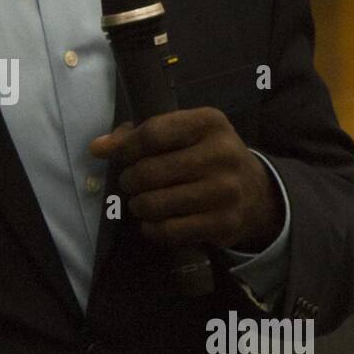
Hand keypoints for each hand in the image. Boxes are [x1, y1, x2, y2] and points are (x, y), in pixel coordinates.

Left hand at [89, 109, 283, 252]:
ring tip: (142, 202)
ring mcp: (225, 191)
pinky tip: (154, 222)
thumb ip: (140, 134)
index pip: (152, 134)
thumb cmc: (206, 156)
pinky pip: (168, 231)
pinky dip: (151, 229)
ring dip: (138, 206)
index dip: (125, 148)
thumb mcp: (184, 133)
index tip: (114, 155)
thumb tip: (98, 148)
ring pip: (155, 204)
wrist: (255, 193)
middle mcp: (222, 154)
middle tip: (131, 184)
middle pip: (149, 172)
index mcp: (210, 122)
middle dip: (129, 181)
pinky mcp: (224, 223)